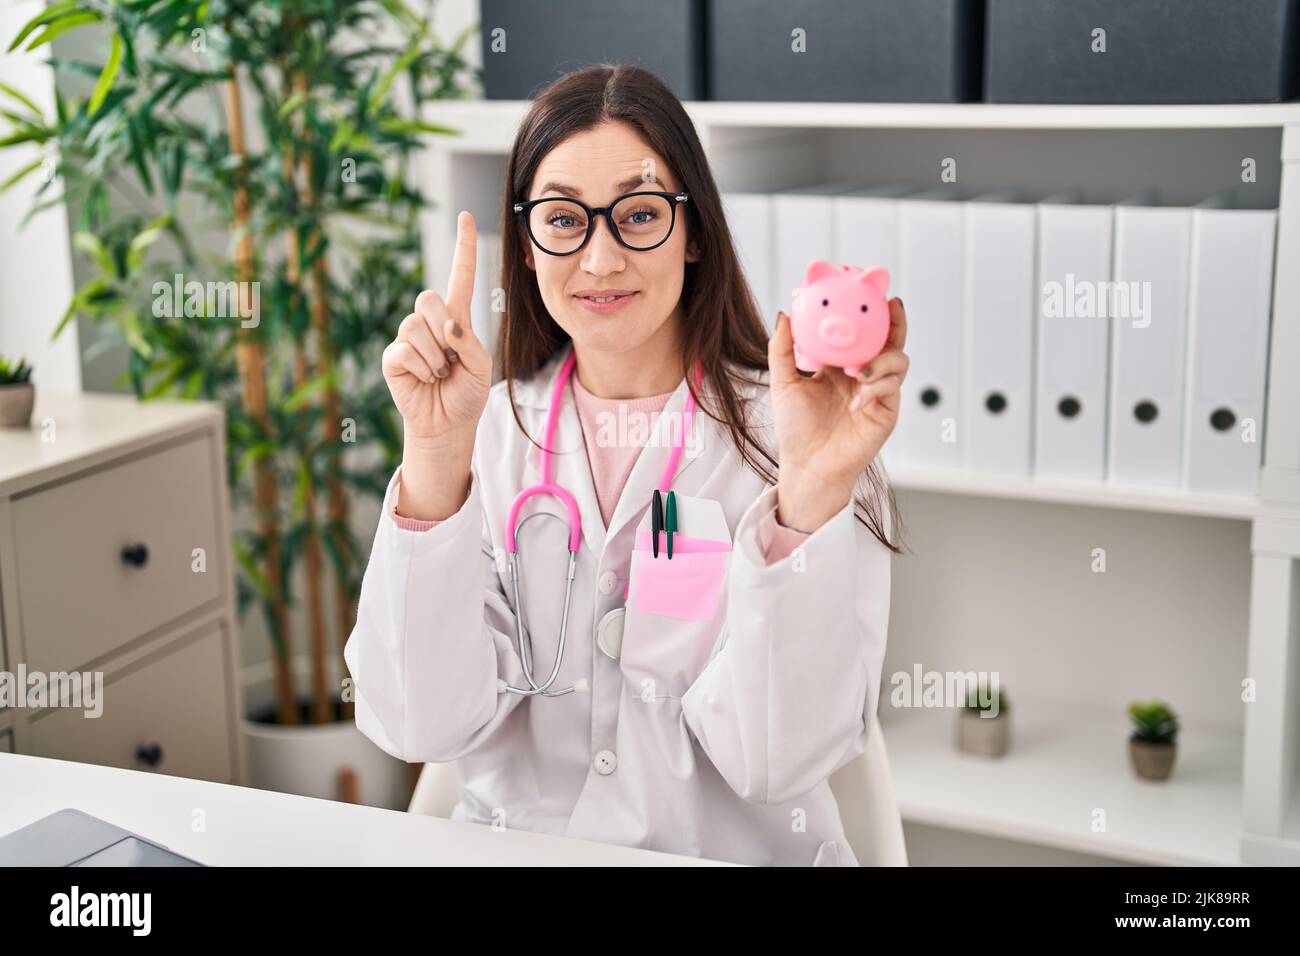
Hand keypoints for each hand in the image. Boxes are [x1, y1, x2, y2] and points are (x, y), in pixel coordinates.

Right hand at [381, 211, 492, 444]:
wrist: (448, 425)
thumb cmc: (467, 393)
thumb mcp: (482, 368)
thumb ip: (470, 343)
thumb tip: (447, 325)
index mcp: (457, 317)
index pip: (460, 276)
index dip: (464, 247)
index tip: (465, 216)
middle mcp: (430, 321)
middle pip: (428, 297)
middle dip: (443, 328)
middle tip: (450, 359)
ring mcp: (409, 338)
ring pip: (415, 325)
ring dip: (435, 356)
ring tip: (439, 374)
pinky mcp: (393, 357)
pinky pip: (405, 350)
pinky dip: (421, 368)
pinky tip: (425, 380)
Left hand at [768, 299, 908, 531]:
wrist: (806, 465)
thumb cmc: (796, 428)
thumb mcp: (784, 383)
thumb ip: (783, 349)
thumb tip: (785, 314)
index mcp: (840, 364)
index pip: (860, 331)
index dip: (867, 311)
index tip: (864, 289)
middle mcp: (862, 374)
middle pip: (889, 340)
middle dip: (895, 321)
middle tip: (892, 305)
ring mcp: (878, 392)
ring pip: (898, 361)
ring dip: (881, 359)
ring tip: (857, 369)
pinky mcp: (886, 412)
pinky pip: (891, 389)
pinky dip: (875, 387)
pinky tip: (856, 398)